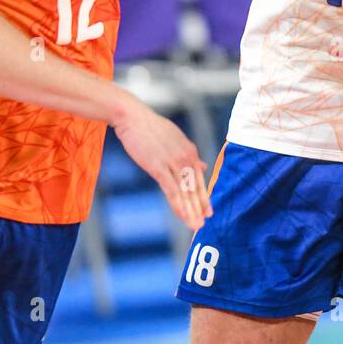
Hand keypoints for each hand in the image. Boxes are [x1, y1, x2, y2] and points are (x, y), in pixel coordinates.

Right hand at [111, 97, 211, 230]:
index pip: (199, 179)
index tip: (208, 212)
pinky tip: (181, 216)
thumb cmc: (152, 128)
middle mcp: (186, 158)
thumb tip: (202, 166)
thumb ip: (190, 154)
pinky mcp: (158, 168)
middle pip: (194, 188)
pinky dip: (178, 205)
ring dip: (190, 211)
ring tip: (194, 225)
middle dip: (199, 208)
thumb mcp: (176, 139)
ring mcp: (173, 163)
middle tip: (203, 224)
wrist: (134, 118)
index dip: (204, 197)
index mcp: (190, 151)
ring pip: (185, 192)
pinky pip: (171, 190)